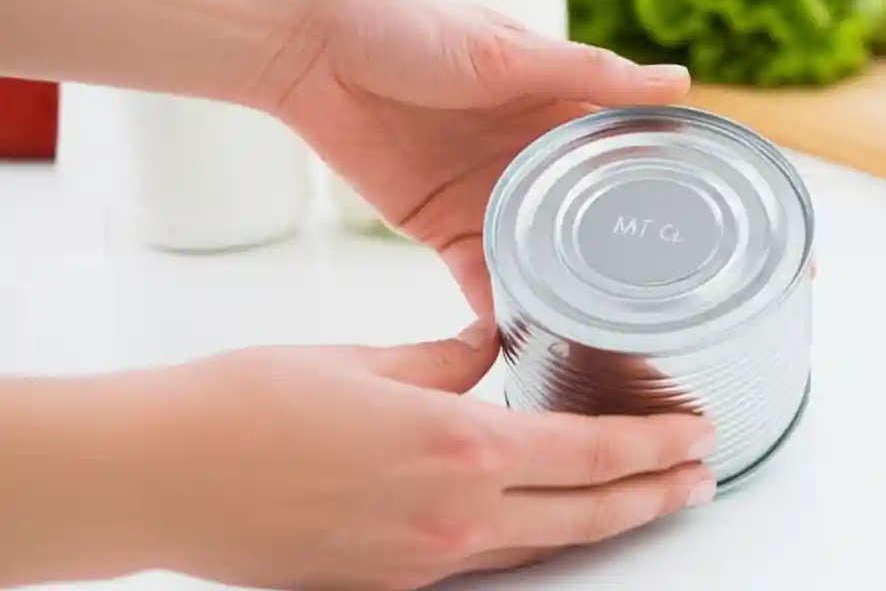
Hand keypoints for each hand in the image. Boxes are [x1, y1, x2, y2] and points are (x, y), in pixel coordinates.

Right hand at [110, 331, 714, 589]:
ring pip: (543, 546)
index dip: (653, 446)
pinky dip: (534, 539)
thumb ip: (443, 358)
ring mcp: (422, 560)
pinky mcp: (389, 580)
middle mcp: (453, 517)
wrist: (158, 476)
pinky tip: (546, 520)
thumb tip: (484, 345)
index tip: (696, 436)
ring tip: (645, 502)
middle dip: (653, 496)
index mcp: (456, 448)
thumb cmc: (247, 407)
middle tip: (700, 479)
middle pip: (585, 514)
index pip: (589, 452)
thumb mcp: (364, 359)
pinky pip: (486, 561)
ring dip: (603, 524)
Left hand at [269, 0, 692, 315]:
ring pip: (542, 262)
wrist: (314, 55)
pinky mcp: (446, 231)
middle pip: (587, 225)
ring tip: (604, 346)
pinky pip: (483, 283)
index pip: (623, 162)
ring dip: (565, 299)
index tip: (697, 246)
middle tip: (659, 320)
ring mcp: (491, 202)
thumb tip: (679, 83)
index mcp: (558, 113)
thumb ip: (589, 74)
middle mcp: (533, 163)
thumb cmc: (411, 30)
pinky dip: (503, 314)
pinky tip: (529, 346)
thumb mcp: (507, 52)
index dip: (657, 201)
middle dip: (616, 268)